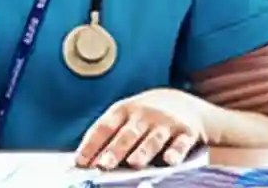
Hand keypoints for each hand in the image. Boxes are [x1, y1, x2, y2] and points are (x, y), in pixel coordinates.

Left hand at [74, 89, 207, 170]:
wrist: (183, 102)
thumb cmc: (145, 117)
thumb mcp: (126, 118)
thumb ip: (108, 136)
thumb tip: (84, 162)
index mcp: (123, 110)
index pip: (104, 127)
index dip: (91, 144)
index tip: (80, 162)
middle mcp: (143, 114)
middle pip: (127, 134)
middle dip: (115, 150)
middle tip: (103, 165)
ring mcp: (165, 122)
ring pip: (153, 139)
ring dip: (143, 151)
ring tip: (134, 164)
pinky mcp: (187, 131)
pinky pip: (181, 143)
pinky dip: (176, 152)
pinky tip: (170, 161)